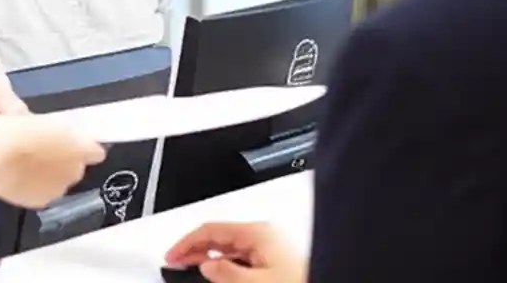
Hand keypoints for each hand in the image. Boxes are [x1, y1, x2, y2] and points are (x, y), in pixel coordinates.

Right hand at [0, 117, 105, 208]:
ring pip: (59, 178)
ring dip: (48, 171)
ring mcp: (57, 189)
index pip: (95, 149)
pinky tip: (19, 174)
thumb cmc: (11, 137)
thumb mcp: (36, 119)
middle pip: (76, 164)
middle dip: (63, 157)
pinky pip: (43, 190)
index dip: (82, 144)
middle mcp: (73, 172)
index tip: (70, 140)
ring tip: (26, 161)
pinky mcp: (40, 202)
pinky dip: (35, 184)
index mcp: (79, 149)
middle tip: (41, 146)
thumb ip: (57, 128)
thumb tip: (61, 132)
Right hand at [165, 222, 305, 282]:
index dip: (186, 242)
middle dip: (196, 251)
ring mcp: (274, 247)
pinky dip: (228, 267)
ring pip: (232, 249)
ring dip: (212, 261)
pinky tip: (222, 278)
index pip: (211, 229)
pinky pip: (245, 259)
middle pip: (221, 237)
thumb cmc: (303, 281)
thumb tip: (206, 266)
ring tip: (195, 273)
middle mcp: (267, 235)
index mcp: (259, 232)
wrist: (334, 278)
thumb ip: (226, 273)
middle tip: (177, 264)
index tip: (171, 256)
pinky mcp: (280, 261)